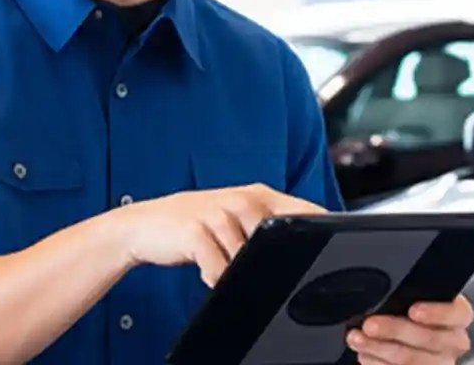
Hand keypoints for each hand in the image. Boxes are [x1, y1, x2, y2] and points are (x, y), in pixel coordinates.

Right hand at [114, 183, 324, 285]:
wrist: (144, 225)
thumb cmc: (197, 225)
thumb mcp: (237, 217)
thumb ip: (269, 224)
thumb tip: (309, 244)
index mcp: (259, 194)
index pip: (305, 211)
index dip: (320, 230)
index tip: (329, 249)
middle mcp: (242, 199)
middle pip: (279, 238)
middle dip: (275, 259)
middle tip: (262, 269)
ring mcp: (218, 213)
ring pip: (248, 257)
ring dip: (239, 270)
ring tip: (222, 264)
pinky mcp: (195, 232)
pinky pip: (219, 269)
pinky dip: (216, 277)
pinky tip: (208, 272)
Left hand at [347, 295, 473, 363]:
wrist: (412, 342)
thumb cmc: (412, 316)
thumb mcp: (416, 298)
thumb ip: (408, 295)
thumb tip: (384, 295)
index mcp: (458, 316)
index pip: (457, 313)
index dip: (436, 313)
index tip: (413, 310)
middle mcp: (453, 342)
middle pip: (428, 338)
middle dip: (395, 329)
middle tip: (370, 324)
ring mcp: (439, 363)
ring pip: (411, 359)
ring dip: (379, 348)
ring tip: (357, 339)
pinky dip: (378, 364)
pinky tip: (366, 355)